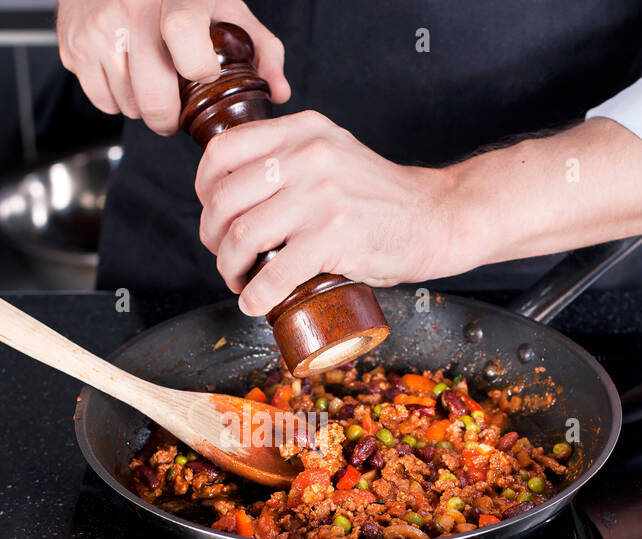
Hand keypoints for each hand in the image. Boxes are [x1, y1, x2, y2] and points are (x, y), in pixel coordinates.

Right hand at [56, 0, 289, 134]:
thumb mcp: (223, 6)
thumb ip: (259, 48)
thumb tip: (279, 92)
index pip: (182, 33)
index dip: (197, 68)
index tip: (203, 76)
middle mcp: (129, 9)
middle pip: (152, 96)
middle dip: (169, 118)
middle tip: (176, 112)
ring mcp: (95, 29)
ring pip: (127, 106)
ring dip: (143, 106)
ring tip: (151, 80)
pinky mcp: (72, 46)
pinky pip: (102, 101)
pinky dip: (117, 99)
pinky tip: (127, 75)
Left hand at [195, 110, 455, 315]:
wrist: (437, 217)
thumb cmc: (380, 198)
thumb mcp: (332, 154)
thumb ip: (291, 159)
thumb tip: (234, 194)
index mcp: (302, 131)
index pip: (222, 150)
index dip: (203, 188)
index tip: (212, 214)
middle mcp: (308, 155)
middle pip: (224, 198)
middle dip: (212, 237)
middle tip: (226, 257)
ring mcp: (321, 195)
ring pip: (242, 235)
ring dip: (229, 268)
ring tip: (240, 281)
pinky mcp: (334, 236)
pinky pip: (275, 272)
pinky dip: (256, 295)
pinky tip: (255, 303)